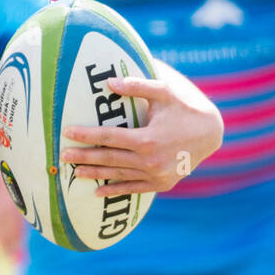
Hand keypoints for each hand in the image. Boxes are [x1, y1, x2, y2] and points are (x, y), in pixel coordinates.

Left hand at [59, 71, 223, 194]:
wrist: (211, 134)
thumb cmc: (184, 109)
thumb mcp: (163, 93)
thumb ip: (136, 87)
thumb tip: (108, 82)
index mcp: (147, 139)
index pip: (108, 137)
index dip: (86, 135)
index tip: (68, 133)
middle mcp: (149, 161)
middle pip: (108, 158)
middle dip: (83, 157)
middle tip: (62, 156)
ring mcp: (155, 175)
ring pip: (118, 175)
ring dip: (95, 174)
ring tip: (75, 172)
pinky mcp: (162, 184)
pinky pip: (134, 189)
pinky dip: (116, 190)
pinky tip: (98, 192)